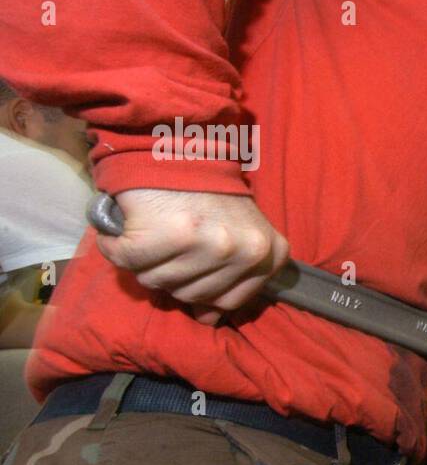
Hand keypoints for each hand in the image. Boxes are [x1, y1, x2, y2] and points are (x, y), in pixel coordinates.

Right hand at [96, 188, 288, 324]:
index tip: (195, 260)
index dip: (206, 287)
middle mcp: (245, 252)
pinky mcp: (169, 236)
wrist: (178, 144)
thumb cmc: (207, 194)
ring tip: (155, 230)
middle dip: (175, 273)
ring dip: (147, 261)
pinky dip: (117, 248)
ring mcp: (210, 245)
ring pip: (160, 283)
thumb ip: (231, 279)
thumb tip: (208, 320)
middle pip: (195, 296)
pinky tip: (127, 228)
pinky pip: (129, 263)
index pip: (231, 302)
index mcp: (269, 254)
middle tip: (173, 239)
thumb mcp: (239, 234)